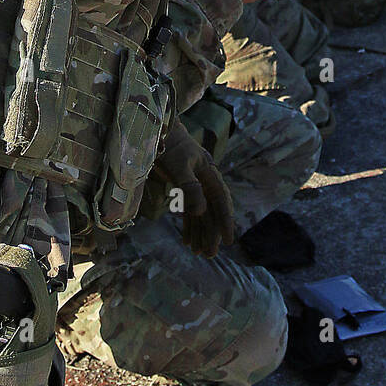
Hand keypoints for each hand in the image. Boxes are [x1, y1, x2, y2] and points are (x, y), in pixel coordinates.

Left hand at [154, 121, 235, 257]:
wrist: (157, 130)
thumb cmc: (168, 145)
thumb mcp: (179, 166)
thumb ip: (190, 187)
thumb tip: (201, 211)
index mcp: (209, 173)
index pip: (221, 201)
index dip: (225, 221)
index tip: (228, 240)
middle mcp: (205, 181)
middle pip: (212, 211)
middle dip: (212, 233)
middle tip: (210, 255)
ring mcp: (195, 185)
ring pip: (202, 213)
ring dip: (201, 232)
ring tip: (199, 252)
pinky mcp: (183, 187)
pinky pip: (190, 210)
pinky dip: (190, 225)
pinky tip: (187, 241)